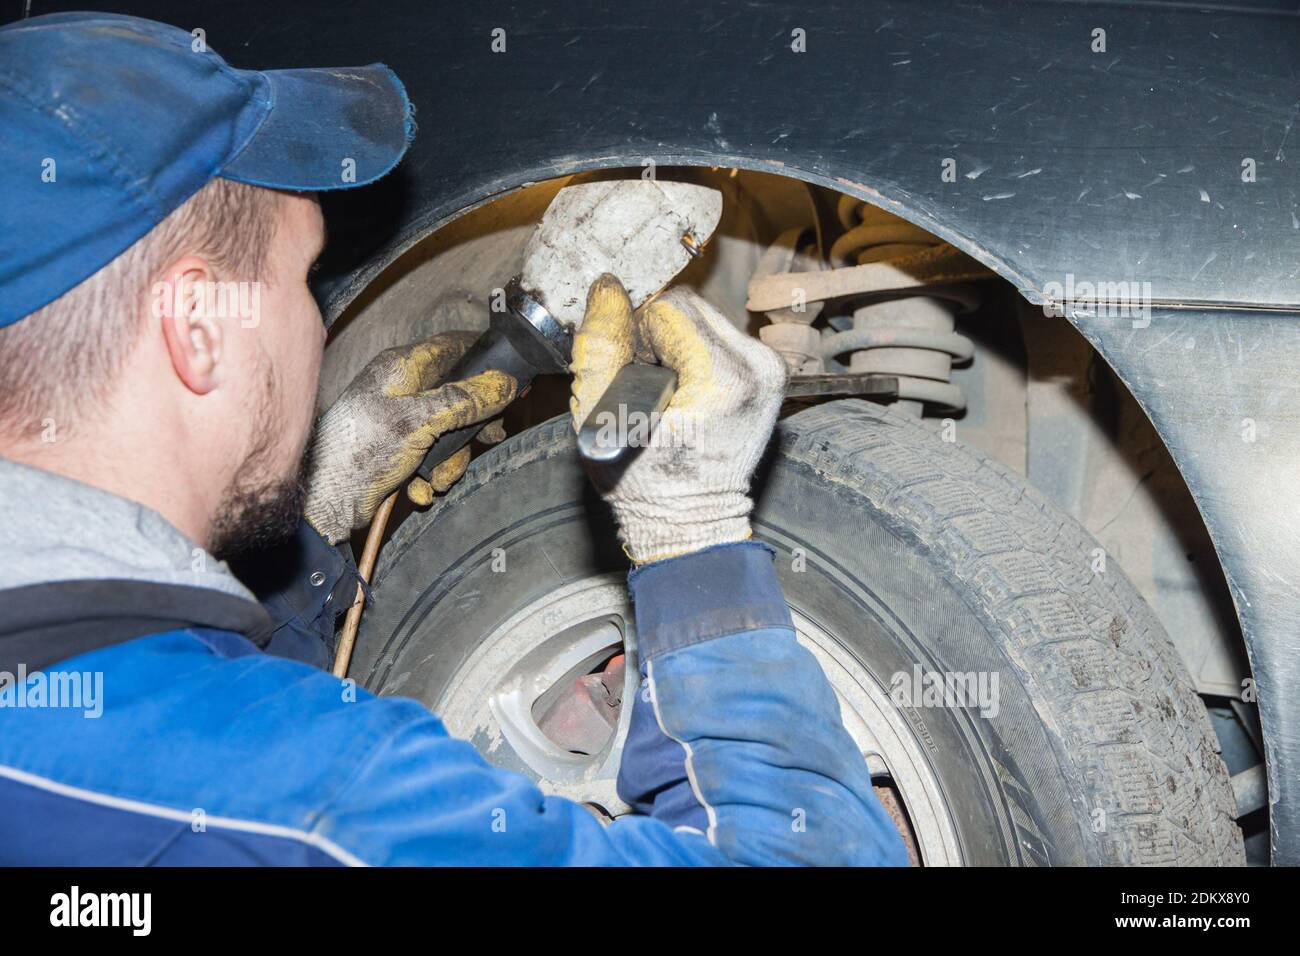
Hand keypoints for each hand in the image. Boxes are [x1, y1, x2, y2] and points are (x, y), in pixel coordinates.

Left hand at [305, 332, 516, 542]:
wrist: (327, 502)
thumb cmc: (361, 450)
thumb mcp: (419, 420)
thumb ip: (465, 400)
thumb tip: (505, 383)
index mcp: (403, 368)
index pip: (452, 346)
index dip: (483, 359)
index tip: (510, 377)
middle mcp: (403, 390)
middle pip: (458, 396)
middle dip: (472, 425)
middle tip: (489, 437)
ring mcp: (401, 421)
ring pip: (449, 432)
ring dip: (450, 460)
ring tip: (437, 478)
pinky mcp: (400, 450)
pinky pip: (432, 456)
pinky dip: (430, 474)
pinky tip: (418, 488)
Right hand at [570, 275, 786, 563]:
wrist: (693, 523)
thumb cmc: (646, 485)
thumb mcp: (600, 418)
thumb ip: (600, 347)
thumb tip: (607, 289)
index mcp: (727, 378)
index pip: (669, 306)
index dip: (637, 333)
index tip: (632, 374)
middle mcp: (761, 367)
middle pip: (692, 305)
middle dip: (659, 335)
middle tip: (647, 383)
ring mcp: (772, 370)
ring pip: (706, 316)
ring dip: (677, 343)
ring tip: (666, 391)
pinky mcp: (771, 374)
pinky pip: (722, 336)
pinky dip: (697, 354)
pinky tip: (685, 392)